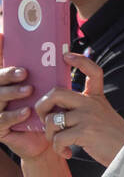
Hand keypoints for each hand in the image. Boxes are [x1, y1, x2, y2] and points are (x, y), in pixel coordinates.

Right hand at [0, 31, 50, 160]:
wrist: (48, 140)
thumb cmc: (49, 112)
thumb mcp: (50, 91)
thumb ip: (49, 74)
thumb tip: (65, 52)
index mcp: (8, 83)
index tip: (1, 35)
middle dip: (7, 74)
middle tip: (24, 72)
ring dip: (11, 93)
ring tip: (28, 90)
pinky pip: (2, 120)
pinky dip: (13, 115)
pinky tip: (26, 111)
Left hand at [33, 50, 123, 166]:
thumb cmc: (113, 139)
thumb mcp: (103, 117)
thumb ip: (84, 109)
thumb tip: (56, 111)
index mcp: (97, 98)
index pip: (92, 71)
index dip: (79, 61)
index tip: (67, 56)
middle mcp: (92, 103)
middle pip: (55, 93)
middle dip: (41, 107)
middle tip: (45, 119)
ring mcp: (88, 116)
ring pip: (52, 120)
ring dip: (49, 135)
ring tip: (59, 143)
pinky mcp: (85, 131)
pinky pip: (57, 138)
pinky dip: (58, 148)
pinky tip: (67, 152)